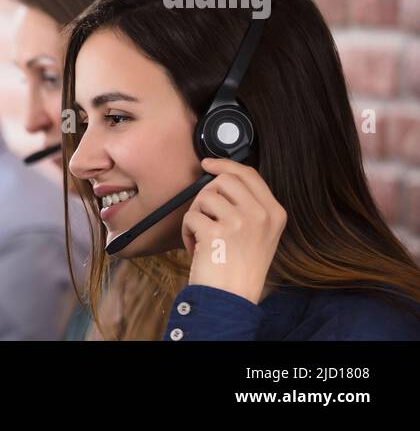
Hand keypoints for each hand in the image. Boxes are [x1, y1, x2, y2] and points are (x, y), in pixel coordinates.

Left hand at [182, 158, 285, 303]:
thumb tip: (221, 179)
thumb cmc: (240, 269)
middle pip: (224, 180)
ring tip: (202, 236)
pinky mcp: (217, 232)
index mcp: (274, 212)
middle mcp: (261, 214)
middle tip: (205, 217)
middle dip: (206, 195)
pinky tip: (196, 247)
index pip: (249, 174)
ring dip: (195, 215)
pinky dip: (187, 232)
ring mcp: (240, 222)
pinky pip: (191, 216)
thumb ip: (249, 207)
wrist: (232, 298)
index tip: (208, 164)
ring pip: (204, 196)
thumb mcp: (260, 234)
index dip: (225, 164)